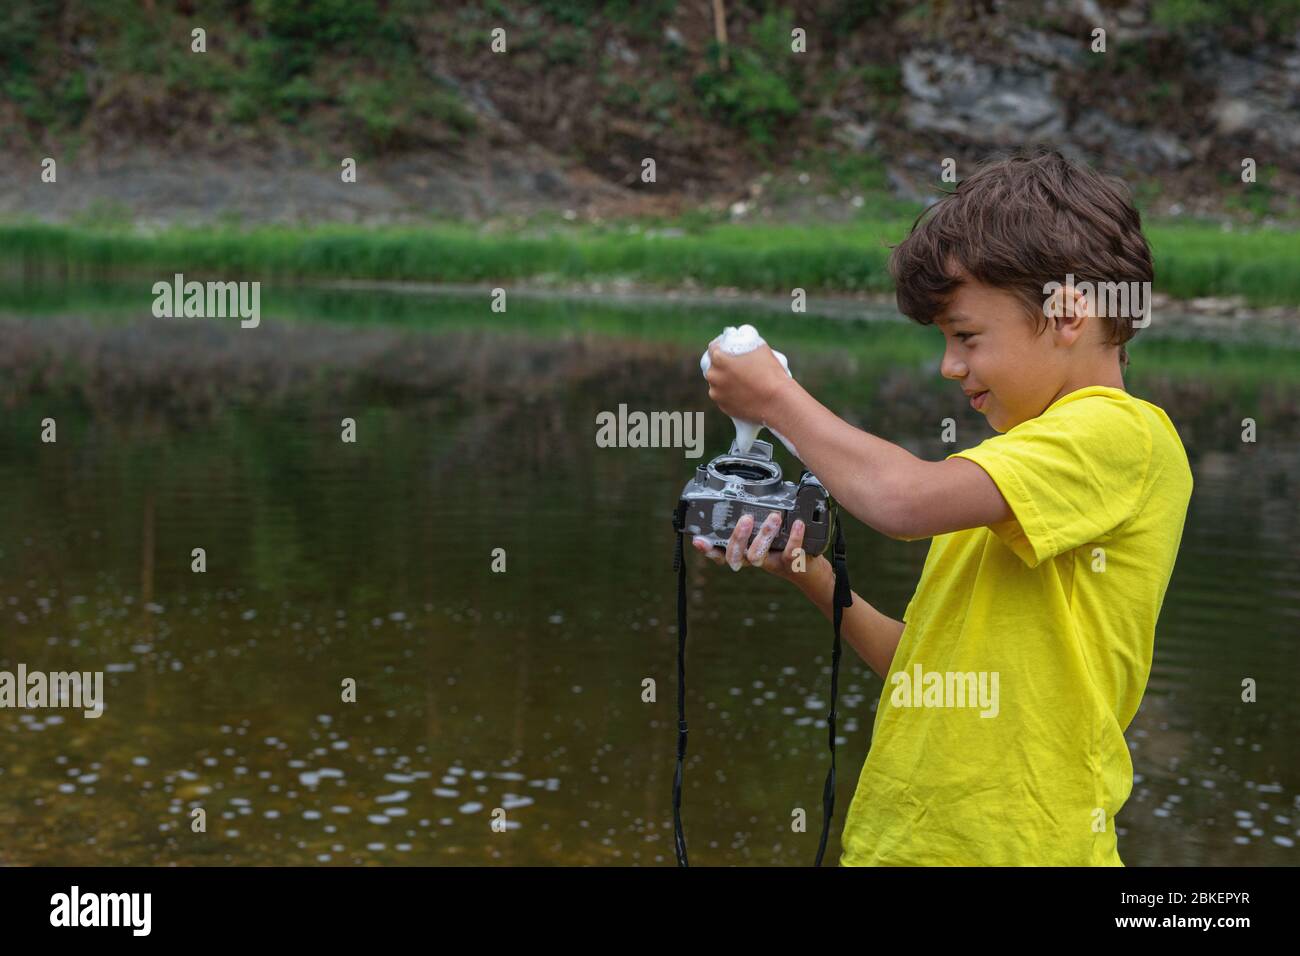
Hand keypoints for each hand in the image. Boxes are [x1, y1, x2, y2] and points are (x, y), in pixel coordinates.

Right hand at [691, 511, 818, 583]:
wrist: (811, 572)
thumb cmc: (787, 550)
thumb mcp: (768, 537)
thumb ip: (757, 524)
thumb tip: (749, 496)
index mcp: (747, 553)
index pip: (721, 554)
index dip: (708, 550)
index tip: (698, 540)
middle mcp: (756, 560)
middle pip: (736, 556)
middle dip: (737, 538)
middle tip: (746, 519)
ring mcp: (772, 564)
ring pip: (759, 555)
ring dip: (764, 535)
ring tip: (774, 517)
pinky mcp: (792, 565)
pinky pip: (790, 552)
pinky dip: (794, 537)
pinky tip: (797, 524)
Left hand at [703, 343, 791, 425]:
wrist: (777, 401)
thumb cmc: (770, 372)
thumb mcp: (759, 347)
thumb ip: (745, 342)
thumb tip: (743, 340)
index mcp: (719, 359)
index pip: (713, 348)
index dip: (720, 347)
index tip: (727, 349)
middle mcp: (714, 376)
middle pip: (713, 367)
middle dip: (721, 366)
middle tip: (735, 367)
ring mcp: (717, 393)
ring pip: (717, 384)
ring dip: (723, 381)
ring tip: (738, 381)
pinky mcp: (723, 407)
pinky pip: (723, 398)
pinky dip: (729, 395)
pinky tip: (739, 394)